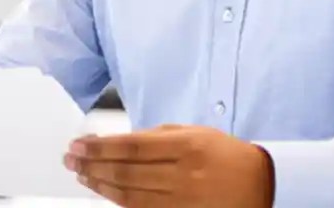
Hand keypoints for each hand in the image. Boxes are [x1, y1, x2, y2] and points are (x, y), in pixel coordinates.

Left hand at [64, 125, 274, 207]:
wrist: (262, 186)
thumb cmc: (226, 155)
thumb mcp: (197, 133)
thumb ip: (158, 136)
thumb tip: (117, 141)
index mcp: (187, 146)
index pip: (132, 146)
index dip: (100, 146)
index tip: (79, 144)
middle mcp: (183, 175)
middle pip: (126, 171)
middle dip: (92, 164)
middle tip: (71, 158)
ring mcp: (183, 201)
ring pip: (129, 194)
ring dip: (100, 183)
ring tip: (81, 174)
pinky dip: (119, 201)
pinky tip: (104, 192)